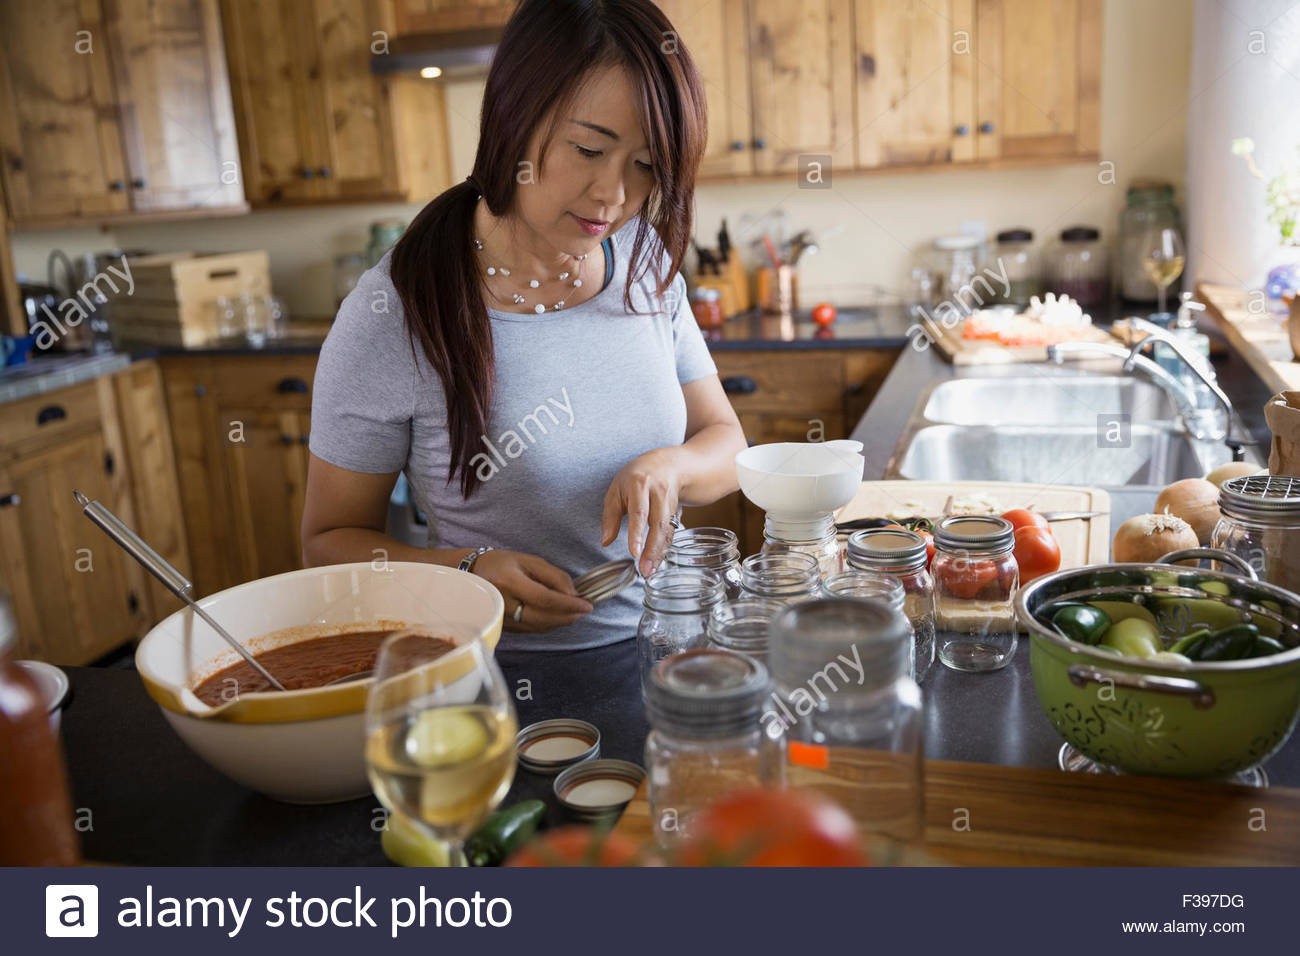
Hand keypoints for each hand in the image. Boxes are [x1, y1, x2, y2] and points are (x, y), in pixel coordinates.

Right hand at [471, 550, 592, 632]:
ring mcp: (503, 619)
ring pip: (540, 627)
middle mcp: (504, 604)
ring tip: (576, 612)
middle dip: (569, 616)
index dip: (569, 604)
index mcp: (509, 583)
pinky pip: (533, 629)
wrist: (471, 574)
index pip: (546, 599)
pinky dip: (550, 624)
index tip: (587, 604)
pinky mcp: (505, 627)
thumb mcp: (529, 560)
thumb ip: (553, 576)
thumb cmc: (501, 563)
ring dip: (562, 621)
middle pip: (544, 618)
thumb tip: (573, 594)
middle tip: (585, 610)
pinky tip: (559, 616)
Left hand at [600, 448, 682, 577]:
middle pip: (658, 523)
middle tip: (644, 570)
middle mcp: (659, 492)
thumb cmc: (637, 476)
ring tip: (649, 571)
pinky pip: (671, 533)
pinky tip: (656, 562)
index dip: (637, 533)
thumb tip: (605, 541)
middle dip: (651, 549)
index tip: (633, 552)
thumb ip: (610, 515)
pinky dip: (664, 549)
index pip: (639, 511)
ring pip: (667, 530)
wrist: (669, 464)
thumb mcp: (617, 489)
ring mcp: (671, 502)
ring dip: (659, 553)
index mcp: (640, 484)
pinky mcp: (677, 512)